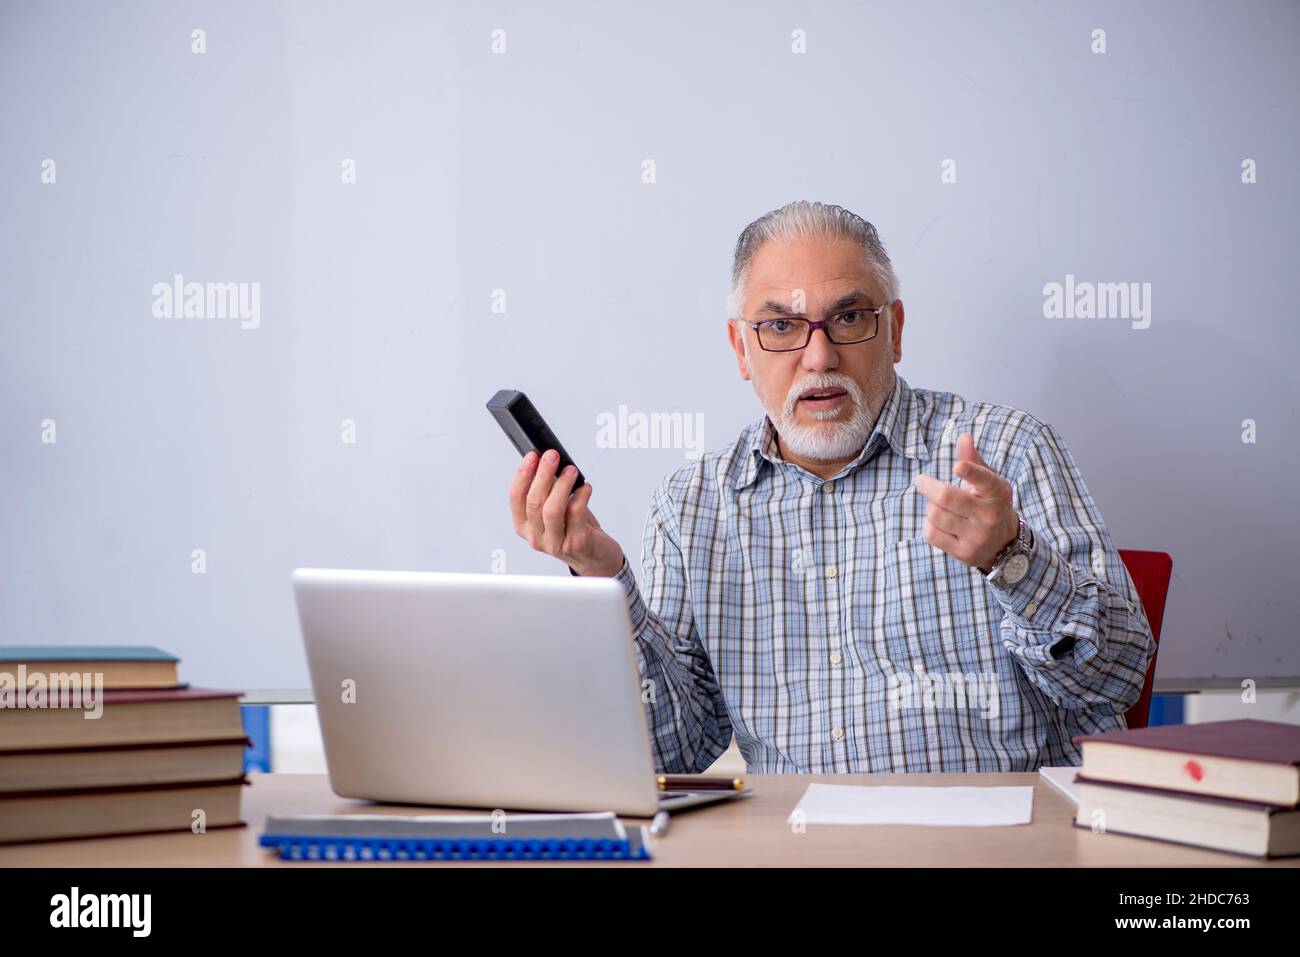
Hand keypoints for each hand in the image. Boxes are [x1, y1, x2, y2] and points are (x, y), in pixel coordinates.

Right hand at [508, 449, 624, 576]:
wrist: (595, 557)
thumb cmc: (574, 529)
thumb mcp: (554, 511)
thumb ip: (548, 491)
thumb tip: (548, 462)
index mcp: (524, 526)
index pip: (515, 498)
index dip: (522, 475)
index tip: (532, 457)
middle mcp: (535, 537)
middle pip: (534, 501)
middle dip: (543, 474)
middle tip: (552, 456)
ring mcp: (555, 543)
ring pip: (552, 510)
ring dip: (561, 485)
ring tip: (571, 471)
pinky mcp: (576, 544)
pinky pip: (575, 514)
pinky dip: (580, 496)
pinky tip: (585, 488)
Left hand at [914, 433, 1019, 572]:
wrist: (1004, 543)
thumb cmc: (989, 503)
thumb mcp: (988, 481)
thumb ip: (973, 460)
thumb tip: (963, 436)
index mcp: (998, 492)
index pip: (985, 481)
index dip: (970, 472)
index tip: (957, 467)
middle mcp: (990, 515)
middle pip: (947, 497)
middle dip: (928, 486)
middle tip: (921, 481)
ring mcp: (977, 536)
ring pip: (936, 515)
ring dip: (930, 506)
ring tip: (937, 504)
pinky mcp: (964, 553)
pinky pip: (932, 534)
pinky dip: (929, 524)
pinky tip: (938, 522)